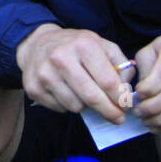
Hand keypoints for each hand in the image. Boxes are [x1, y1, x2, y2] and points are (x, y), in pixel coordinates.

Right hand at [16, 23, 134, 122]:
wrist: (36, 43)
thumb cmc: (74, 46)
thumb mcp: (101, 45)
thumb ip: (120, 64)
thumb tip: (125, 89)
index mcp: (82, 45)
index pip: (108, 82)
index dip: (121, 99)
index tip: (127, 107)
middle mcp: (61, 58)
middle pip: (92, 97)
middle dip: (109, 112)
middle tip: (118, 118)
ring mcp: (45, 73)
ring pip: (76, 106)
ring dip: (84, 105)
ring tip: (82, 93)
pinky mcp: (33, 87)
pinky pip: (60, 108)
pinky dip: (67, 105)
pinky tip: (65, 91)